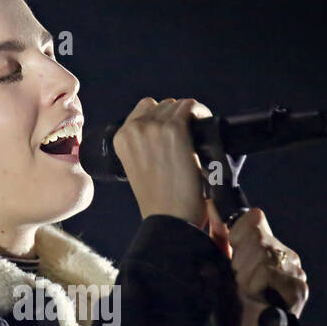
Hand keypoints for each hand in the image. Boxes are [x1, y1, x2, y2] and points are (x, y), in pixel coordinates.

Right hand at [113, 97, 215, 226]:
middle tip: (189, 141)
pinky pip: (191, 107)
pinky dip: (201, 115)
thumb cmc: (160, 201)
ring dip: (190, 118)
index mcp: (121, 138)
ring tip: (198, 139)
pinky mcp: (175, 130)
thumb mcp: (139, 167)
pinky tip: (206, 130)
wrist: (170, 220)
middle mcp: (134, 129)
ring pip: (178, 105)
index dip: (162, 119)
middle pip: (163, 106)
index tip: (174, 135)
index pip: (145, 109)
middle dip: (177, 119)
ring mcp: (154, 128)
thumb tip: (168, 130)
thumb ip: (145, 145)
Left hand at [206, 204, 308, 325]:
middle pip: (256, 234)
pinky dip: (253, 286)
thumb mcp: (219, 273)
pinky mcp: (297, 292)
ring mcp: (295, 275)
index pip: (254, 218)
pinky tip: (256, 301)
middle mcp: (287, 259)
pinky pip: (268, 272)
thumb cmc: (232, 315)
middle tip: (237, 283)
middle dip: (237, 259)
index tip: (229, 254)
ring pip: (261, 253)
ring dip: (244, 275)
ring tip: (246, 294)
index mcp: (270, 251)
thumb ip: (219, 242)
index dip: (235, 232)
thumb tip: (210, 208)